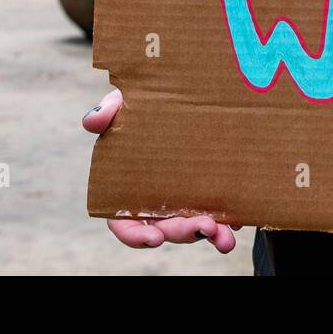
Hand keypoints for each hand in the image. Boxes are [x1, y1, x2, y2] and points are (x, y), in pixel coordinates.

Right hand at [82, 88, 239, 252]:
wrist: (183, 95)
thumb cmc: (143, 106)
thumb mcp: (124, 104)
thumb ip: (107, 112)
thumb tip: (93, 122)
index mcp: (127, 190)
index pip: (125, 224)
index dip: (136, 235)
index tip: (154, 237)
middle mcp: (156, 202)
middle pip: (165, 229)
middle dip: (183, 233)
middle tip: (203, 227)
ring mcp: (184, 200)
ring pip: (193, 227)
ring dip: (210, 235)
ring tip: (225, 237)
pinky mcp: (209, 193)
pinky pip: (219, 214)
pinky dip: (228, 222)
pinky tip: (240, 221)